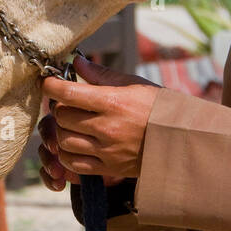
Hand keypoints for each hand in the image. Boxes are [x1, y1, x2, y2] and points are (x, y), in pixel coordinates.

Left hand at [36, 55, 159, 186]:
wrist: (181, 141)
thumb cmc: (158, 108)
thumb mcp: (134, 84)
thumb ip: (101, 74)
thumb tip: (77, 62)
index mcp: (113, 102)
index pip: (68, 93)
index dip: (51, 85)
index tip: (48, 82)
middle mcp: (107, 127)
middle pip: (62, 116)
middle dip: (59, 107)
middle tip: (67, 103)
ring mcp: (107, 150)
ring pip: (63, 141)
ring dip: (62, 131)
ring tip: (72, 124)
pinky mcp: (108, 168)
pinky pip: (73, 164)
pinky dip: (67, 154)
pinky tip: (76, 144)